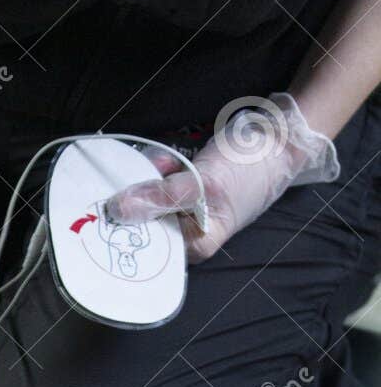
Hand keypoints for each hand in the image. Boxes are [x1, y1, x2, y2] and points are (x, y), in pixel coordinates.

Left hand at [105, 92, 338, 263]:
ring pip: (149, 198)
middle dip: (140, 195)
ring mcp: (186, 210)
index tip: (109, 208)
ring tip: (165, 161)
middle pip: (145, 222)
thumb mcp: (204, 184)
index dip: (127, 229)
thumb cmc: (249, 168)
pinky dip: (160, 168)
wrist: (278, 139)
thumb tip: (118, 211)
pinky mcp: (186, 189)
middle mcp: (188, 233)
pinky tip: (168, 158)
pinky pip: (159, 183)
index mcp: (195, 245)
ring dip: (150, 176)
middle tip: (145, 175)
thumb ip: (161, 198)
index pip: (149, 247)